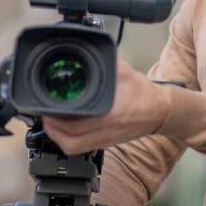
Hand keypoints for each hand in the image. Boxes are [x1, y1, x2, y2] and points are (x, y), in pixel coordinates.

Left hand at [42, 59, 169, 154]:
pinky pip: (80, 148)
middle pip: (69, 140)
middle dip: (52, 128)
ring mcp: (105, 140)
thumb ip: (103, 67)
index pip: (74, 124)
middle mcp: (106, 131)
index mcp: (110, 114)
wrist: (160, 110)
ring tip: (52, 122)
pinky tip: (65, 128)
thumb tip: (85, 56)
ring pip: (72, 148)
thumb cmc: (143, 92)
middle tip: (45, 114)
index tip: (48, 107)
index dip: (56, 118)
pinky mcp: (105, 143)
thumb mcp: (122, 71)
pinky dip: (68, 140)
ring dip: (58, 136)